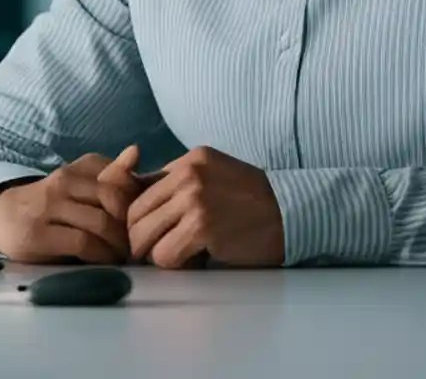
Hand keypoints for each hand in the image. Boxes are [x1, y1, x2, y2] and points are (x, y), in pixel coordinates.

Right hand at [0, 147, 141, 263]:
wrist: (0, 216)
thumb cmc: (49, 205)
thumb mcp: (78, 185)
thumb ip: (108, 174)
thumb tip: (135, 152)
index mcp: (76, 169)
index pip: (120, 180)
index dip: (137, 204)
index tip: (140, 222)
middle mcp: (63, 182)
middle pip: (113, 200)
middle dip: (130, 227)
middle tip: (136, 244)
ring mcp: (48, 208)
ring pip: (100, 222)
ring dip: (118, 245)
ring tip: (122, 256)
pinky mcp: (38, 235)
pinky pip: (83, 243)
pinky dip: (101, 255)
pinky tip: (105, 262)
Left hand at [127, 146, 283, 268]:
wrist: (291, 213)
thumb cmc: (251, 200)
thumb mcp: (213, 175)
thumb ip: (177, 183)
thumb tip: (134, 197)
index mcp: (189, 161)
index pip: (140, 191)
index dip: (138, 218)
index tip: (147, 234)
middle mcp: (188, 175)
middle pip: (135, 215)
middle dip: (139, 240)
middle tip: (153, 253)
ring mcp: (194, 200)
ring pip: (144, 237)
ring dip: (155, 253)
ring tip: (176, 255)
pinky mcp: (202, 228)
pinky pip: (165, 255)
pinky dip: (173, 264)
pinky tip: (193, 260)